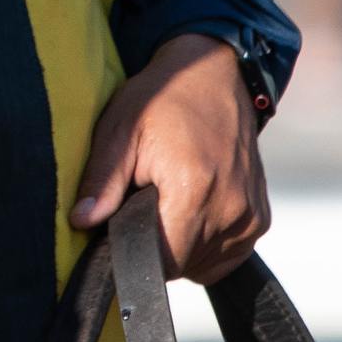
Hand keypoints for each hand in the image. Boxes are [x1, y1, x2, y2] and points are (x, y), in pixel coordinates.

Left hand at [70, 33, 268, 283]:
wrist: (212, 76)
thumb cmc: (160, 99)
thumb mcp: (119, 130)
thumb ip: (102, 181)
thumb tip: (81, 221)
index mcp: (195, 189)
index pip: (162, 259)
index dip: (133, 252)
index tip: (117, 229)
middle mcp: (231, 209)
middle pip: (182, 264)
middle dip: (153, 246)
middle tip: (139, 204)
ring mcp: (251, 217)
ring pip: (203, 264)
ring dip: (179, 245)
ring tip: (165, 201)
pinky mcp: (260, 219)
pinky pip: (226, 255)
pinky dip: (202, 243)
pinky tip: (187, 209)